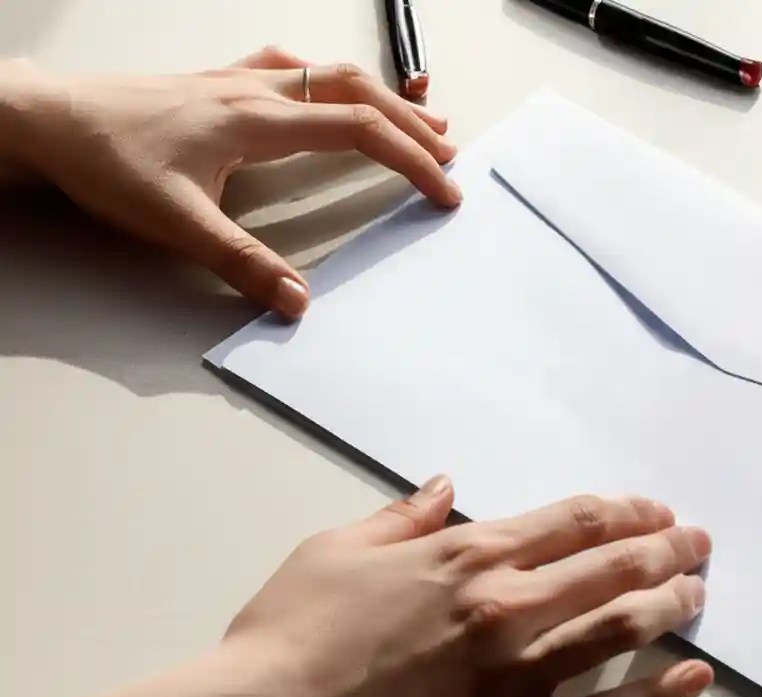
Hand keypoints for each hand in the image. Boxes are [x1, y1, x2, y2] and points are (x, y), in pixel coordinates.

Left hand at [0, 47, 460, 318]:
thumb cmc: (105, 159)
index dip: (412, 160)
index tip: (444, 189)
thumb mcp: (176, 222)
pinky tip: (322, 85)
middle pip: (357, 94)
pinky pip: (286, 67)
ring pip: (328, 74)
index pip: (359, 131)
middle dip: (412, 124)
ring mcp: (235, 80)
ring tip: (419, 113)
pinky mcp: (214, 83)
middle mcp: (255, 91)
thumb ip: (241, 263)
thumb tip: (295, 300)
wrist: (46, 119)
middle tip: (450, 152)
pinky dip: (323, 77)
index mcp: (258, 120)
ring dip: (379, 96)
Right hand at [223, 476, 713, 696]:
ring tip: (698, 594)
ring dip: (671, 606)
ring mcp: (517, 675)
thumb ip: (401, 517)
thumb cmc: (293, 636)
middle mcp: (506, 607)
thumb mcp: (336, 551)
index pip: (573, 520)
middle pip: (614, 566)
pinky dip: (657, 694)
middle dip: (667, 549)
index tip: (654, 509)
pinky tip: (691, 676)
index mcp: (467, 555)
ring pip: (622, 629)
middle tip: (698, 543)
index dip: (625, 510)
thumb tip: (442, 484)